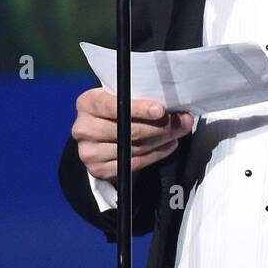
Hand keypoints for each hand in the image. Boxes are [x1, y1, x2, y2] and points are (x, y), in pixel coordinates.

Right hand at [71, 88, 193, 182]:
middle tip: (183, 121)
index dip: (138, 109)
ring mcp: (88, 152)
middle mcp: (83, 128)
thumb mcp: (120, 97)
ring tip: (179, 132)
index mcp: (87, 103)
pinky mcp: (98, 170)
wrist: (98, 136)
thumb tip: (172, 106)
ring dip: (162, 140)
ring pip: (134, 148)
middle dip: (161, 126)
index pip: (113, 106)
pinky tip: (169, 145)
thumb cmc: (115, 110)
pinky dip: (155, 155)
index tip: (161, 110)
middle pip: (127, 130)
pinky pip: (134, 164)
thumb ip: (138, 98)